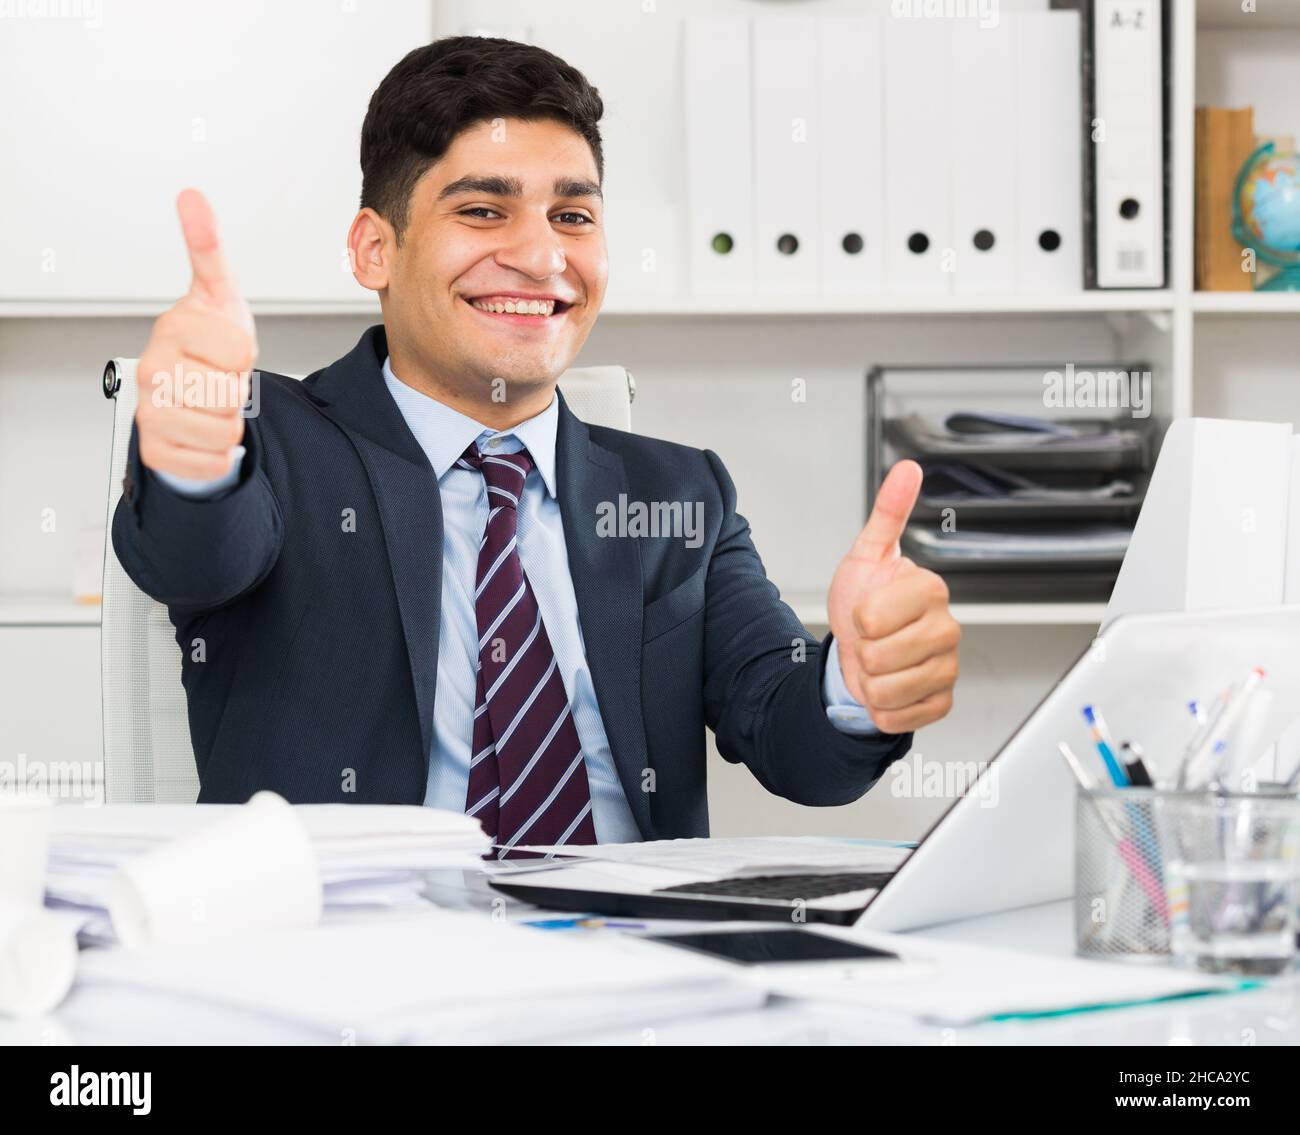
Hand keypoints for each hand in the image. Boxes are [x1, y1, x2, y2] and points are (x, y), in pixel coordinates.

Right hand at [135, 188, 257, 480]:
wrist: (192, 391)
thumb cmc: (209, 340)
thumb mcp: (219, 292)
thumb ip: (208, 247)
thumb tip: (191, 195)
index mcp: (171, 328)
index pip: (240, 351)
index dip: (245, 353)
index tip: (226, 346)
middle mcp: (151, 370)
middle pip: (233, 393)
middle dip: (238, 388)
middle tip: (219, 376)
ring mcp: (148, 411)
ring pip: (226, 431)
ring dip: (231, 421)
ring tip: (213, 402)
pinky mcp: (154, 449)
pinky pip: (213, 461)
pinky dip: (220, 455)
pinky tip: (205, 433)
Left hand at [827, 459, 960, 733]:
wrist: (862, 646)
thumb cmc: (865, 601)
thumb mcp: (866, 554)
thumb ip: (888, 513)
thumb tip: (907, 469)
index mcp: (930, 590)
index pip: (872, 619)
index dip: (857, 621)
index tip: (866, 613)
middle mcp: (947, 629)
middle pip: (879, 657)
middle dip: (862, 652)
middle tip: (871, 640)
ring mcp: (948, 667)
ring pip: (886, 690)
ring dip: (869, 681)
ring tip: (878, 662)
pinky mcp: (941, 701)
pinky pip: (897, 716)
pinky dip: (880, 708)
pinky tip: (889, 687)